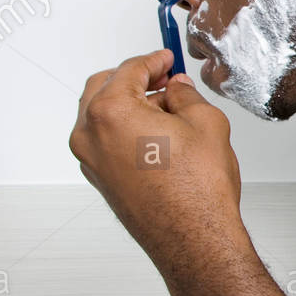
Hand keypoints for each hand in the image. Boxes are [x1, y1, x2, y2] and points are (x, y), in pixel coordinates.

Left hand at [69, 50, 242, 280]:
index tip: (165, 58)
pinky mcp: (101, 179)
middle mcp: (90, 135)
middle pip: (104, 88)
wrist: (193, 238)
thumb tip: (177, 88)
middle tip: (164, 78)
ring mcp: (91, 160)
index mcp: (110, 111)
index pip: (129, 69)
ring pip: (102, 116)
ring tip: (167, 109)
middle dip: (136, 79)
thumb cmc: (197, 190)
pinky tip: (157, 134)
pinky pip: (106, 141)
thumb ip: (186, 95)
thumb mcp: (205, 123)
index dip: (153, 59)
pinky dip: (125, 129)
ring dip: (129, 104)